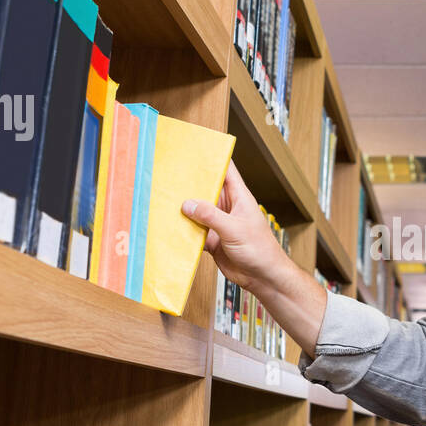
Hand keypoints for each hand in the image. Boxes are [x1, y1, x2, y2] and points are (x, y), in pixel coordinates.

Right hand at [182, 160, 288, 293]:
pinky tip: (170, 227)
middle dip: (190, 184)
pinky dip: (184, 230)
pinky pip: (194, 231)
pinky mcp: (212, 240)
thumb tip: (188, 204)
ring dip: (184, 209)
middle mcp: (227, 208)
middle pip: (206, 189)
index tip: (196, 148)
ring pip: (197, 211)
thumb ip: (211, 215)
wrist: (262, 277)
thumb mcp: (234, 228)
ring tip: (163, 199)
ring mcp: (218, 224)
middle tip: (169, 175)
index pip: (226, 170)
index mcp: (239, 197)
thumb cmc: (260, 250)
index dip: (213, 158)